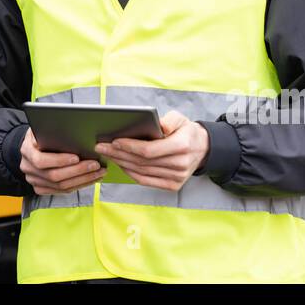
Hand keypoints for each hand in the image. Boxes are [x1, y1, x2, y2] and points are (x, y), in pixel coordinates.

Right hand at [19, 127, 105, 194]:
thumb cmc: (41, 133)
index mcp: (26, 151)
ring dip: (82, 180)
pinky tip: (91, 178)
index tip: (76, 157)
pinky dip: (79, 185)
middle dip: (77, 171)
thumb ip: (49, 130)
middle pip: (54, 176)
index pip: (41, 161)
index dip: (59, 160)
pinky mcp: (42, 189)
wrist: (32, 146)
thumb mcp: (42, 126)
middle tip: (95, 165)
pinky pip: (63, 191)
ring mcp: (34, 181)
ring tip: (98, 172)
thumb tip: (63, 131)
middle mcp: (28, 169)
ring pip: (61, 186)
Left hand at [95, 110, 209, 190]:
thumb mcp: (181, 119)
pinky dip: (130, 173)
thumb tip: (157, 126)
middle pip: (142, 162)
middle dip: (119, 154)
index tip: (114, 141)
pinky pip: (146, 181)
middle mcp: (180, 165)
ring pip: (142, 172)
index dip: (130, 147)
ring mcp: (177, 178)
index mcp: (182, 146)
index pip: (149, 150)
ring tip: (107, 154)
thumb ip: (169, 121)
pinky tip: (120, 164)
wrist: (203, 149)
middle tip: (101, 147)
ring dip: (121, 163)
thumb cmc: (186, 131)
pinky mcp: (173, 185)